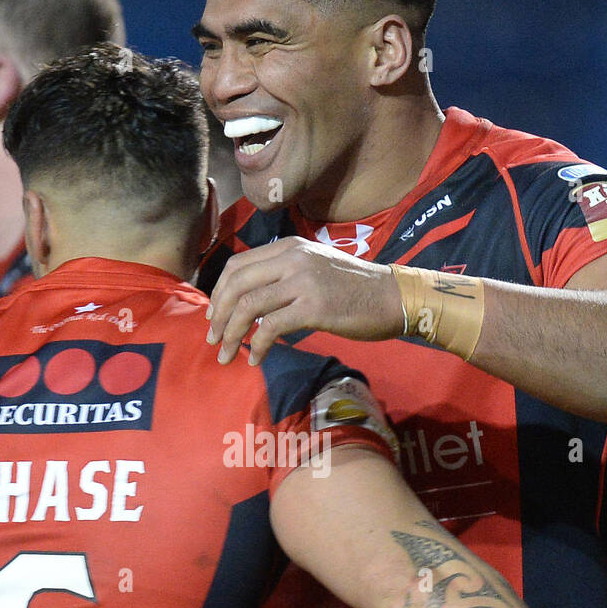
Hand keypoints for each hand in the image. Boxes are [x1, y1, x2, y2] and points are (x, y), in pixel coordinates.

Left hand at [206, 237, 404, 365]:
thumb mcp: (316, 267)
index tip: (214, 315)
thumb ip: (285, 275)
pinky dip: (256, 346)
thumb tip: (253, 301)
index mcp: (289, 247)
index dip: (219, 292)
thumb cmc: (356, 288)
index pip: (238, 264)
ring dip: (231, 335)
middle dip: (218, 315)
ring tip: (226, 354)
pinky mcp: (314, 307)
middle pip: (237, 284)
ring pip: (248, 306)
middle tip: (213, 338)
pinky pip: (270, 327)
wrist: (394, 297)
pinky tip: (255, 359)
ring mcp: (303, 282)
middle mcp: (292, 259)